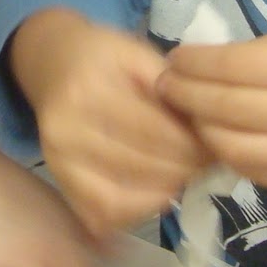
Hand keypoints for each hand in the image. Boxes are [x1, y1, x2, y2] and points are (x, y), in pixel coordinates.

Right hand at [9, 9, 204, 236]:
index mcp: (88, 91)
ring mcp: (58, 161)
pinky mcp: (59, 181)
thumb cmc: (100, 55)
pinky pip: (102, 214)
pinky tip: (157, 192)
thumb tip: (206, 130)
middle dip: (183, 169)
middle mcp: (66, 131)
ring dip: (163, 192)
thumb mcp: (135, 52)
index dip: (191, 145)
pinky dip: (136, 211)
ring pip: (122, 198)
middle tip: (207, 164)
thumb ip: (169, 88)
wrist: (50, 62)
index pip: (152, 132)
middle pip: (139, 166)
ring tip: (185, 175)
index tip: (215, 146)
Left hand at [155, 21, 266, 211]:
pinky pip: (253, 172)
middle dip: (186, 96)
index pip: (236, 68)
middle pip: (229, 111)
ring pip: (234, 150)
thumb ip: (260, 50)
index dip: (194, 64)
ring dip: (199, 130)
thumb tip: (197, 64)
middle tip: (165, 85)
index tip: (173, 58)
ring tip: (185, 111)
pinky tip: (214, 134)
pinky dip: (225, 154)